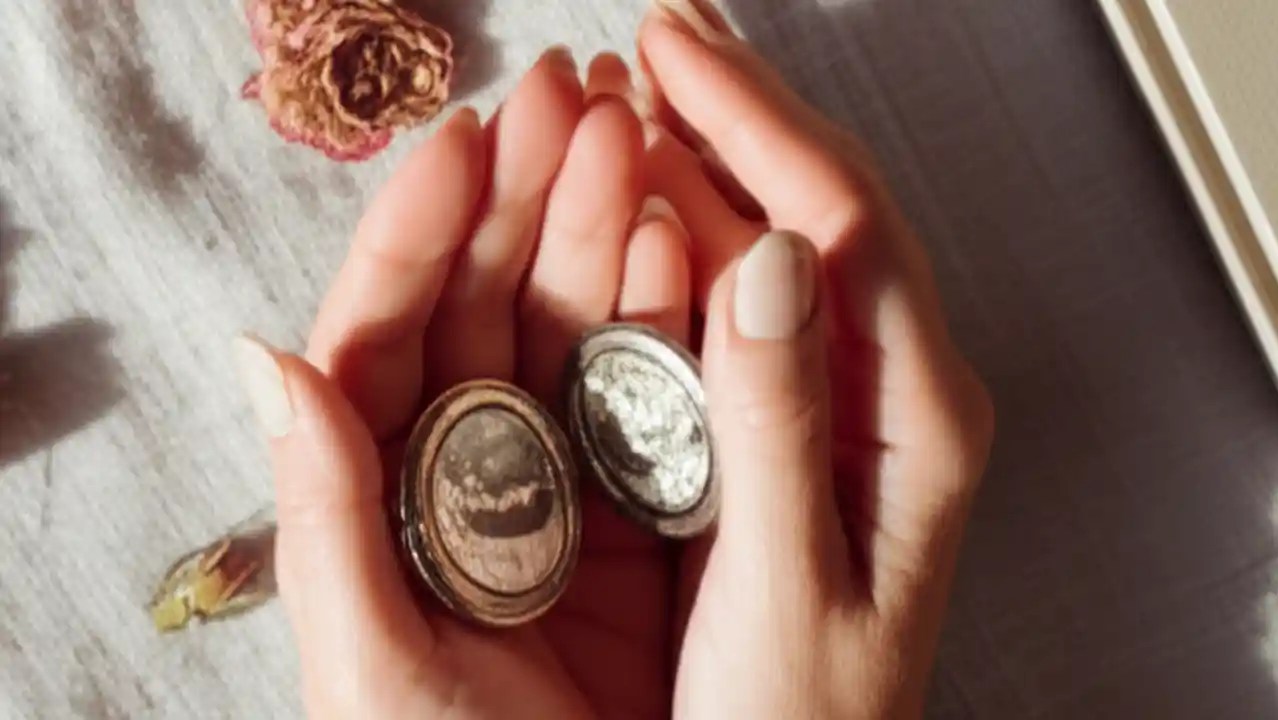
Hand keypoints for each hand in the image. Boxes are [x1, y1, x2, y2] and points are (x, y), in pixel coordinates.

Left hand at [236, 49, 695, 717]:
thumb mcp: (374, 668)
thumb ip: (324, 519)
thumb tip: (269, 358)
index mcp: (381, 499)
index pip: (385, 340)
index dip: (415, 234)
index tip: (459, 143)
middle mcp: (464, 475)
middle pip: (482, 310)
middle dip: (522, 199)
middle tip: (568, 102)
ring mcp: (555, 484)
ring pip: (567, 333)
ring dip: (597, 231)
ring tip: (631, 140)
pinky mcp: (635, 514)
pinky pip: (642, 395)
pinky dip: (662, 316)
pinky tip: (682, 245)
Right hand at [638, 2, 993, 717]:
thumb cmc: (798, 714)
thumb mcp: (783, 581)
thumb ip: (779, 421)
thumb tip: (766, 258)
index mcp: (916, 418)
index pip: (845, 224)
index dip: (759, 122)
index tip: (677, 51)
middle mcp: (894, 391)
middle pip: (824, 210)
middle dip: (738, 113)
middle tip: (659, 37)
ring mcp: (845, 401)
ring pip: (781, 246)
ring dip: (709, 162)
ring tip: (640, 96)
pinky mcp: (796, 423)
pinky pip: (748, 307)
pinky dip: (693, 238)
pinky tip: (648, 201)